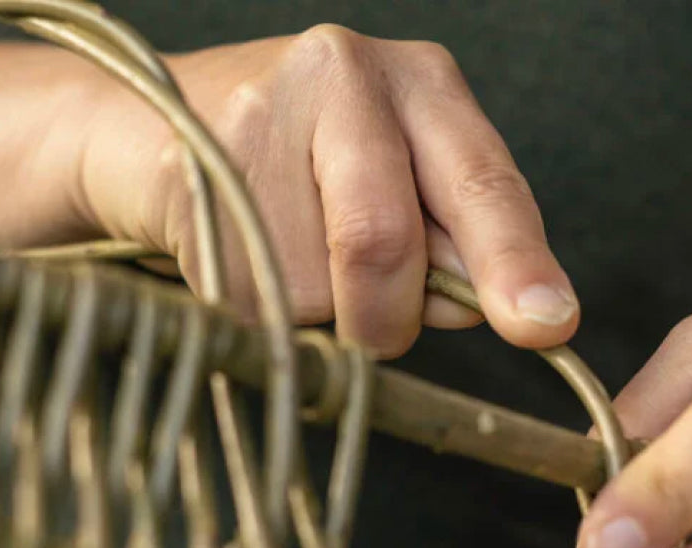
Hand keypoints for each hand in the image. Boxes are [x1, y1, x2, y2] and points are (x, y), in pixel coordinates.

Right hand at [75, 26, 577, 354]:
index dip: (514, 262)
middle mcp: (348, 74)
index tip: (547, 324)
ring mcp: (262, 111)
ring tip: (283, 250)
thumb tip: (481, 305)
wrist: (144, 126)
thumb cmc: (302, 174)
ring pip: (312, 287)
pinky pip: (246, 296)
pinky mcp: (190, 164)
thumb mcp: (398, 190)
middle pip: (383, 241)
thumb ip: (450, 247)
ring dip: (310, 311)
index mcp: (423, 84)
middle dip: (383, 320)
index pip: (484, 183)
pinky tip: (236, 248)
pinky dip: (253, 306)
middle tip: (374, 329)